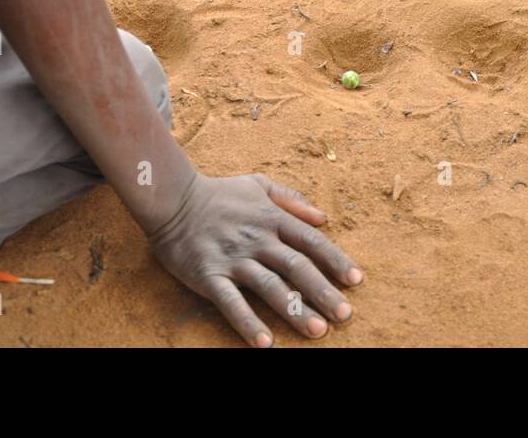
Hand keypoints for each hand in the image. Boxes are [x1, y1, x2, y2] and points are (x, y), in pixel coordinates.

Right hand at [149, 173, 361, 346]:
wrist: (171, 198)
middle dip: (323, 291)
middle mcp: (257, 239)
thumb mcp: (258, 184)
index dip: (336, 260)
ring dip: (295, 310)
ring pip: (269, 286)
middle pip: (297, 267)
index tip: (356, 280)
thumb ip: (291, 199)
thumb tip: (323, 216)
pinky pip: (230, 302)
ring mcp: (233, 258)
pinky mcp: (208, 275)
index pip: (311, 240)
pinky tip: (264, 342)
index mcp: (271, 218)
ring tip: (318, 330)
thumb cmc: (218, 193)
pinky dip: (247, 322)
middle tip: (344, 315)